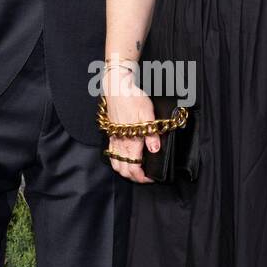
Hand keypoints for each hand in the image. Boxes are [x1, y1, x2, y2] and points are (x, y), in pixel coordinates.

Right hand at [102, 69, 161, 184]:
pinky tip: (123, 156)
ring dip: (123, 170)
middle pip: (122, 169)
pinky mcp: (110, 132)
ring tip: (133, 170)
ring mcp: (114, 139)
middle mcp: (120, 143)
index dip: (141, 178)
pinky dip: (116, 160)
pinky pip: (110, 152)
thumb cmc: (133, 98)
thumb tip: (155, 150)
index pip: (134, 169)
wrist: (117, 87)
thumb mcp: (148, 115)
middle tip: (143, 177)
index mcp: (130, 142)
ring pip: (114, 163)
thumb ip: (152, 134)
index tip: (150, 178)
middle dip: (132, 177)